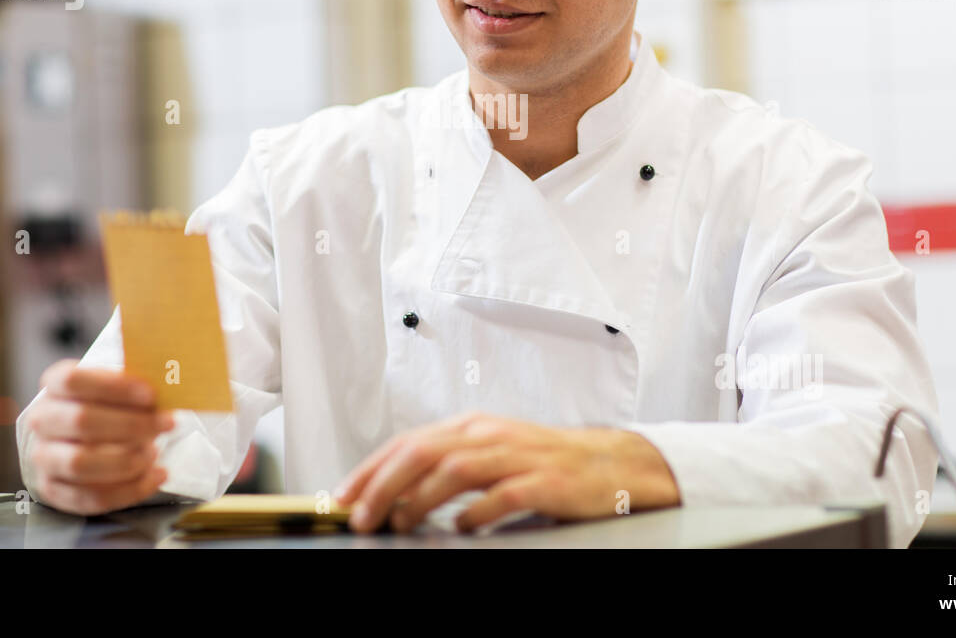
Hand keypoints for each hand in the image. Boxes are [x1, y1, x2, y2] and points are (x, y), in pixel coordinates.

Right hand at [24, 359, 175, 514]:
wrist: (87, 430)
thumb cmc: (110, 403)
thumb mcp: (121, 385)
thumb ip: (137, 385)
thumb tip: (169, 384)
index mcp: (55, 384)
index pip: (74, 380)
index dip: (114, 387)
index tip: (151, 394)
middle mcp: (42, 420)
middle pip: (81, 421)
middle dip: (130, 425)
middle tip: (166, 424)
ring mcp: (44, 457)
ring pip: (80, 463)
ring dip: (127, 460)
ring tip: (154, 453)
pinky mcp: (54, 489)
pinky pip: (91, 497)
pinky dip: (130, 489)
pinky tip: (156, 475)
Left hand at [331, 411, 679, 533]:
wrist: (610, 463)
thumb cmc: (546, 462)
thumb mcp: (492, 453)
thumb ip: (448, 466)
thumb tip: (394, 495)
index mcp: (473, 426)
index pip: (409, 441)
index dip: (372, 468)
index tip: (345, 495)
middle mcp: (490, 435)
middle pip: (423, 451)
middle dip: (383, 483)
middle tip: (361, 515)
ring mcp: (518, 456)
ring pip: (455, 468)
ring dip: (419, 498)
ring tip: (400, 522)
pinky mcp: (545, 481)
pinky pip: (502, 495)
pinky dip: (475, 513)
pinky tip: (462, 528)